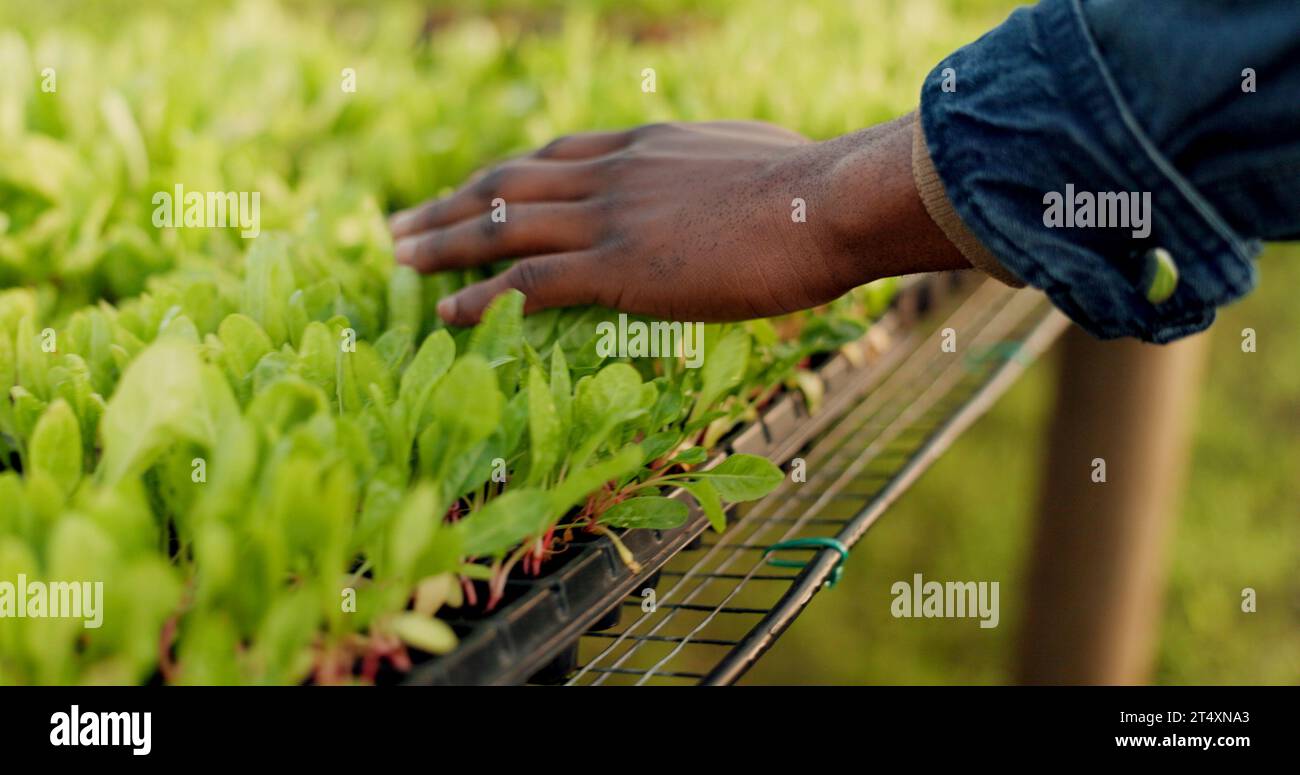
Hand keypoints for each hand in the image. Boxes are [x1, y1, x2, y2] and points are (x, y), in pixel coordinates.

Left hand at [390, 113, 966, 324]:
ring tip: (398, 257)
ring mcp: (609, 217)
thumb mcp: (749, 157)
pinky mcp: (618, 267)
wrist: (827, 202)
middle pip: (506, 183)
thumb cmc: (811, 185)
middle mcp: (610, 171)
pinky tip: (445, 311)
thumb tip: (724, 184)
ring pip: (502, 225)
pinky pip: (528, 280)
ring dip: (443, 243)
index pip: (552, 155)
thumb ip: (713, 169)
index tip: (473, 190)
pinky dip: (480, 296)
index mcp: (641, 145)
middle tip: (402, 222)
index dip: (503, 177)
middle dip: (448, 204)